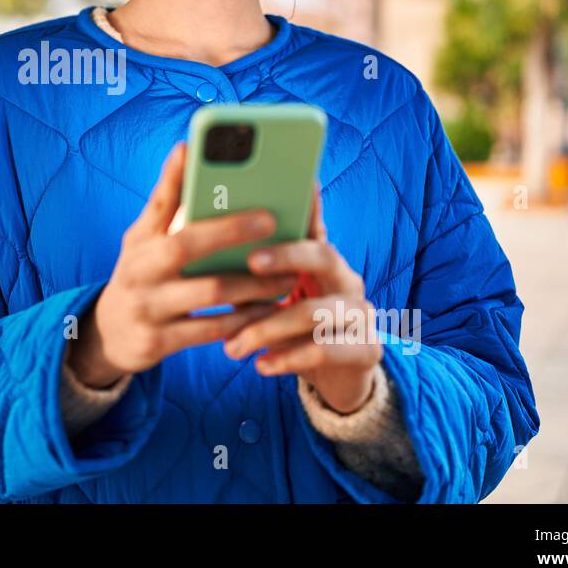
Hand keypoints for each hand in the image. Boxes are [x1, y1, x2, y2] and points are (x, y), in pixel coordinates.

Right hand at [67, 142, 298, 387]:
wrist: (108, 334)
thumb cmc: (141, 274)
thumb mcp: (145, 239)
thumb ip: (168, 202)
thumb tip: (187, 149)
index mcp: (139, 240)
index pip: (160, 204)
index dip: (179, 179)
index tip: (208, 157)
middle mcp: (138, 270)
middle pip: (186, 245)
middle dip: (231, 231)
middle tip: (272, 220)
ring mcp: (146, 307)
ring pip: (209, 292)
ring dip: (253, 283)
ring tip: (288, 275)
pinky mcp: (157, 342)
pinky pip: (211, 330)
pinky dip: (243, 320)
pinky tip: (269, 311)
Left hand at [221, 185, 380, 413]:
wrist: (338, 377)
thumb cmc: (293, 327)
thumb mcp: (273, 298)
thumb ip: (249, 274)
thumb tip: (201, 244)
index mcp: (322, 260)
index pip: (312, 224)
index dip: (302, 205)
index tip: (281, 190)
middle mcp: (346, 279)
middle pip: (322, 255)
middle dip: (286, 255)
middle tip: (251, 262)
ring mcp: (362, 314)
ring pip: (316, 311)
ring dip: (269, 327)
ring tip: (234, 344)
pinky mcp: (366, 349)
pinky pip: (326, 350)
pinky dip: (289, 358)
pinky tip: (261, 364)